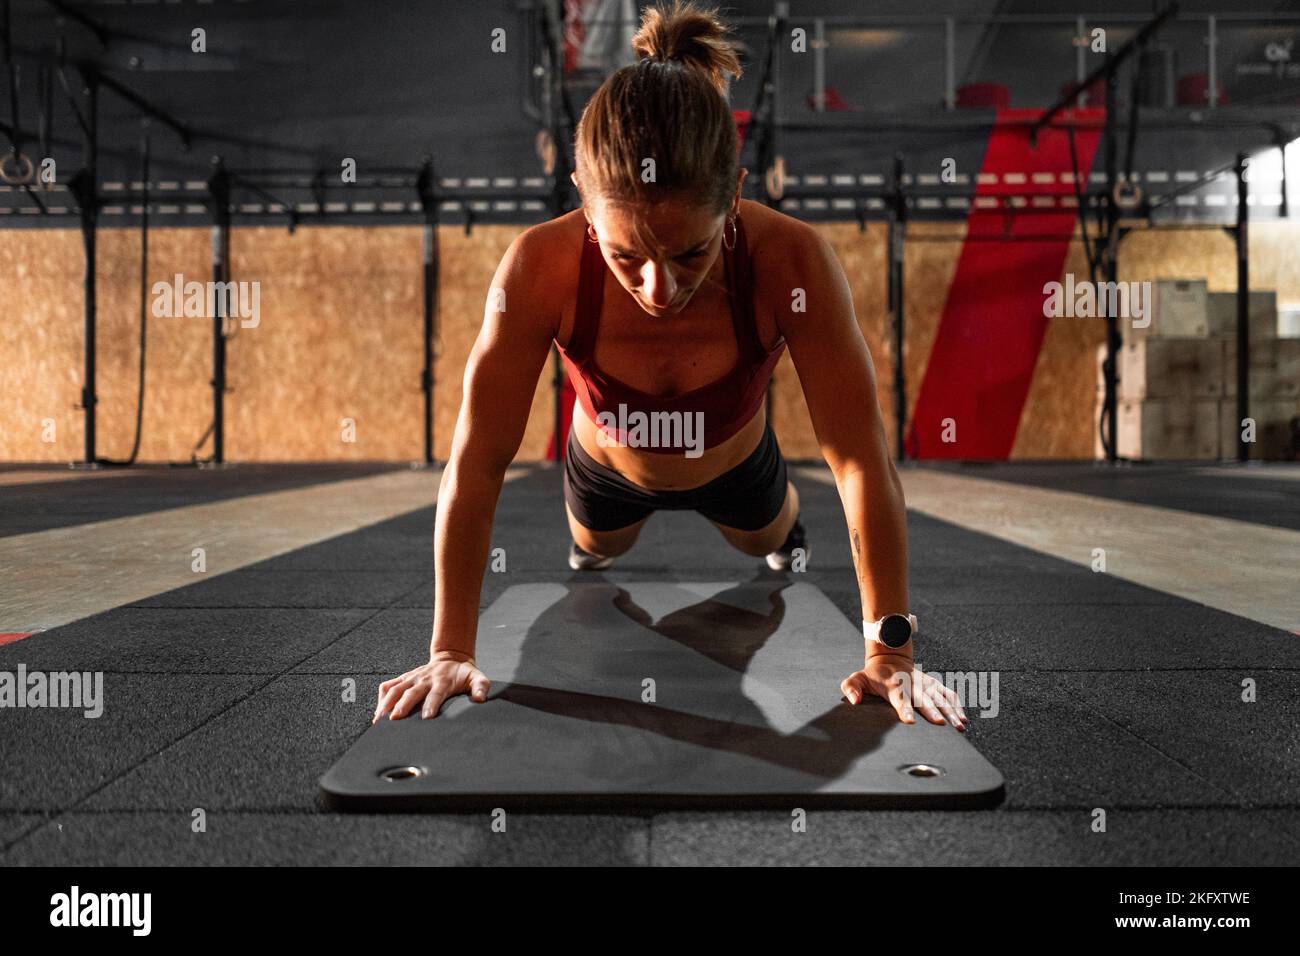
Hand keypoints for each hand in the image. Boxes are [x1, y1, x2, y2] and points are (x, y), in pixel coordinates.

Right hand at [373, 650, 490, 721]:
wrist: (452, 658)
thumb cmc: (464, 673)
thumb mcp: (477, 677)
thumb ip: (480, 687)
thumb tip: (480, 699)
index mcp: (442, 681)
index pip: (436, 694)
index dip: (431, 705)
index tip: (426, 718)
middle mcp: (424, 679)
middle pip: (411, 692)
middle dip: (402, 706)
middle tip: (394, 721)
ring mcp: (412, 678)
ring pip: (395, 690)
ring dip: (386, 704)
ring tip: (379, 721)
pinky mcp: (404, 678)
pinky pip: (387, 686)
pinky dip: (380, 698)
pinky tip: (377, 714)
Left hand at [840, 652, 967, 730]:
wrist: (890, 657)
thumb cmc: (873, 674)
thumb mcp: (857, 678)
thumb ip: (851, 687)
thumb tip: (854, 700)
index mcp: (893, 683)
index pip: (899, 697)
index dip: (904, 708)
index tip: (910, 720)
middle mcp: (912, 683)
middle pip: (923, 698)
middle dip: (932, 710)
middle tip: (941, 723)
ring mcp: (925, 683)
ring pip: (940, 696)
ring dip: (950, 710)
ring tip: (960, 725)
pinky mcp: (933, 684)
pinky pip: (948, 693)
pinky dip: (957, 704)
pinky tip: (964, 718)